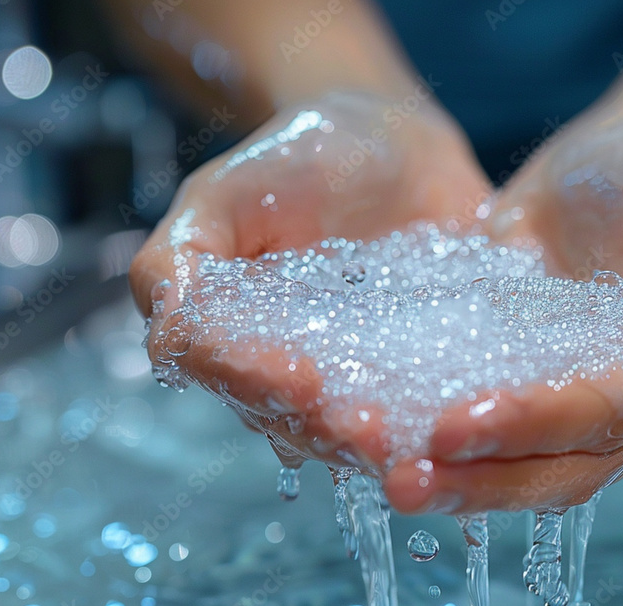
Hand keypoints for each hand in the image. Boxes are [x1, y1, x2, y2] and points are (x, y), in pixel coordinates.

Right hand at [129, 91, 489, 467]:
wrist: (393, 146)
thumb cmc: (300, 159)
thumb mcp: (223, 194)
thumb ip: (176, 261)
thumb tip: (168, 336)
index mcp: (231, 336)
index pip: (226, 374)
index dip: (257, 384)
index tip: (301, 382)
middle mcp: (288, 370)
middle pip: (292, 418)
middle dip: (327, 432)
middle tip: (368, 433)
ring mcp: (352, 379)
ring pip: (350, 429)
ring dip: (376, 443)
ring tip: (407, 441)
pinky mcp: (413, 372)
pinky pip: (418, 405)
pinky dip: (432, 417)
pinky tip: (454, 423)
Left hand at [381, 118, 622, 514]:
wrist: (594, 171)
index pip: (613, 419)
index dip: (543, 427)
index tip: (465, 423)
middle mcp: (622, 415)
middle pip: (558, 469)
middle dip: (484, 479)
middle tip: (405, 477)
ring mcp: (559, 408)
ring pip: (513, 468)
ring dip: (452, 481)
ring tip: (383, 475)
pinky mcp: (508, 390)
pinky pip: (472, 429)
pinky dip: (428, 441)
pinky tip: (375, 444)